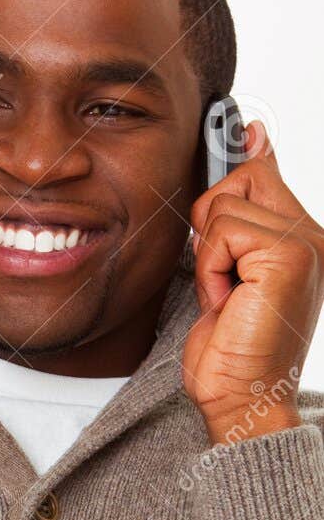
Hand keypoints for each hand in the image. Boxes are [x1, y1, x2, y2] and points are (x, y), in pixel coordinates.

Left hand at [183, 120, 323, 446]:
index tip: (234, 121)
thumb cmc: (230, 350)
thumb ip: (234, 218)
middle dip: (210, 225)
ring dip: (207, 256)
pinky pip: (222, 232)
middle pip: (240, 177)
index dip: (240, 153)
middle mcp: (311, 234)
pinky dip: (209, 269)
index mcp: (299, 237)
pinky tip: (227, 301)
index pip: (265, 170)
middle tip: (219, 276)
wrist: (241, 398)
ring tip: (225, 296)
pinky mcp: (289, 255)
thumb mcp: (225, 274)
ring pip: (224, 205)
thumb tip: (247, 144)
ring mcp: (305, 242)